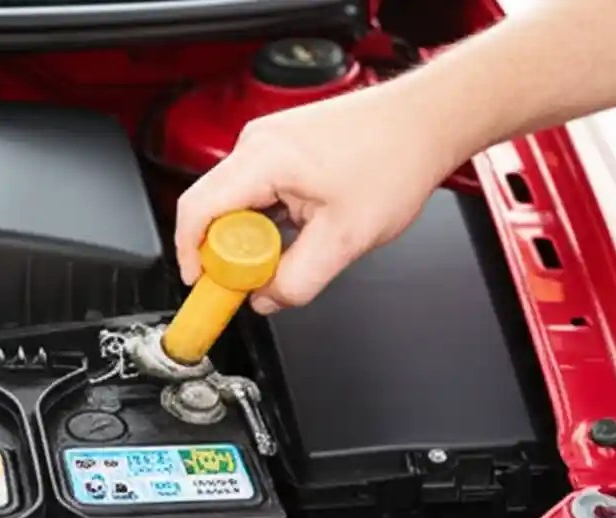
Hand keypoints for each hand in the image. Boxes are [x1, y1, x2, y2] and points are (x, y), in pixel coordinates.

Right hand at [173, 84, 463, 313]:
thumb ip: (298, 280)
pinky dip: (267, 219)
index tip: (204, 285)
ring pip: (235, 202)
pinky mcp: (281, 146)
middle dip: (226, 252)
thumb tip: (266, 299)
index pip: (196, 211)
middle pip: (210, 208)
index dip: (189, 255)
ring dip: (252, 236)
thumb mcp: (346, 238)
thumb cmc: (396, 158)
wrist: (426, 120)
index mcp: (263, 158)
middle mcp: (256, 143)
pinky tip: (299, 229)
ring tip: (293, 249)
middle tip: (254, 278)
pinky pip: (255, 191)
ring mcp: (268, 141)